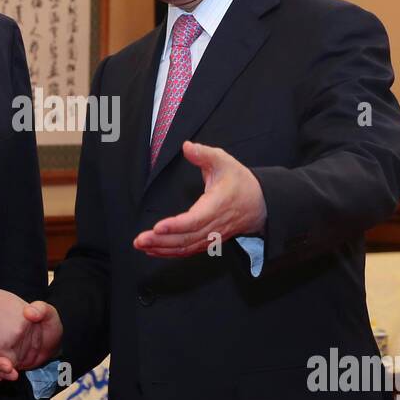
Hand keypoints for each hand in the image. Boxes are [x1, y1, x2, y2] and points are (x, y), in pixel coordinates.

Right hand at [0, 301, 61, 382]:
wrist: (53, 344)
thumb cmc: (49, 325)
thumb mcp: (48, 314)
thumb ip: (41, 310)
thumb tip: (28, 312)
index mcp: (5, 320)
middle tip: (7, 366)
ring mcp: (0, 348)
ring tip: (10, 372)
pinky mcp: (4, 360)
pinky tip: (0, 377)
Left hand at [133, 141, 265, 257]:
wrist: (259, 204)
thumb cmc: (240, 182)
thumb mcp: (224, 161)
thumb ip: (204, 154)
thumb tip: (186, 146)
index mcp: (217, 205)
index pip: (195, 220)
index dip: (176, 225)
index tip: (157, 227)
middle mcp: (214, 225)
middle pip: (187, 238)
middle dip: (161, 241)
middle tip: (139, 240)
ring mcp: (211, 236)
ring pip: (186, 247)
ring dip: (162, 248)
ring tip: (142, 245)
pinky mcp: (208, 241)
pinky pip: (188, 250)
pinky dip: (170, 252)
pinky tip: (153, 250)